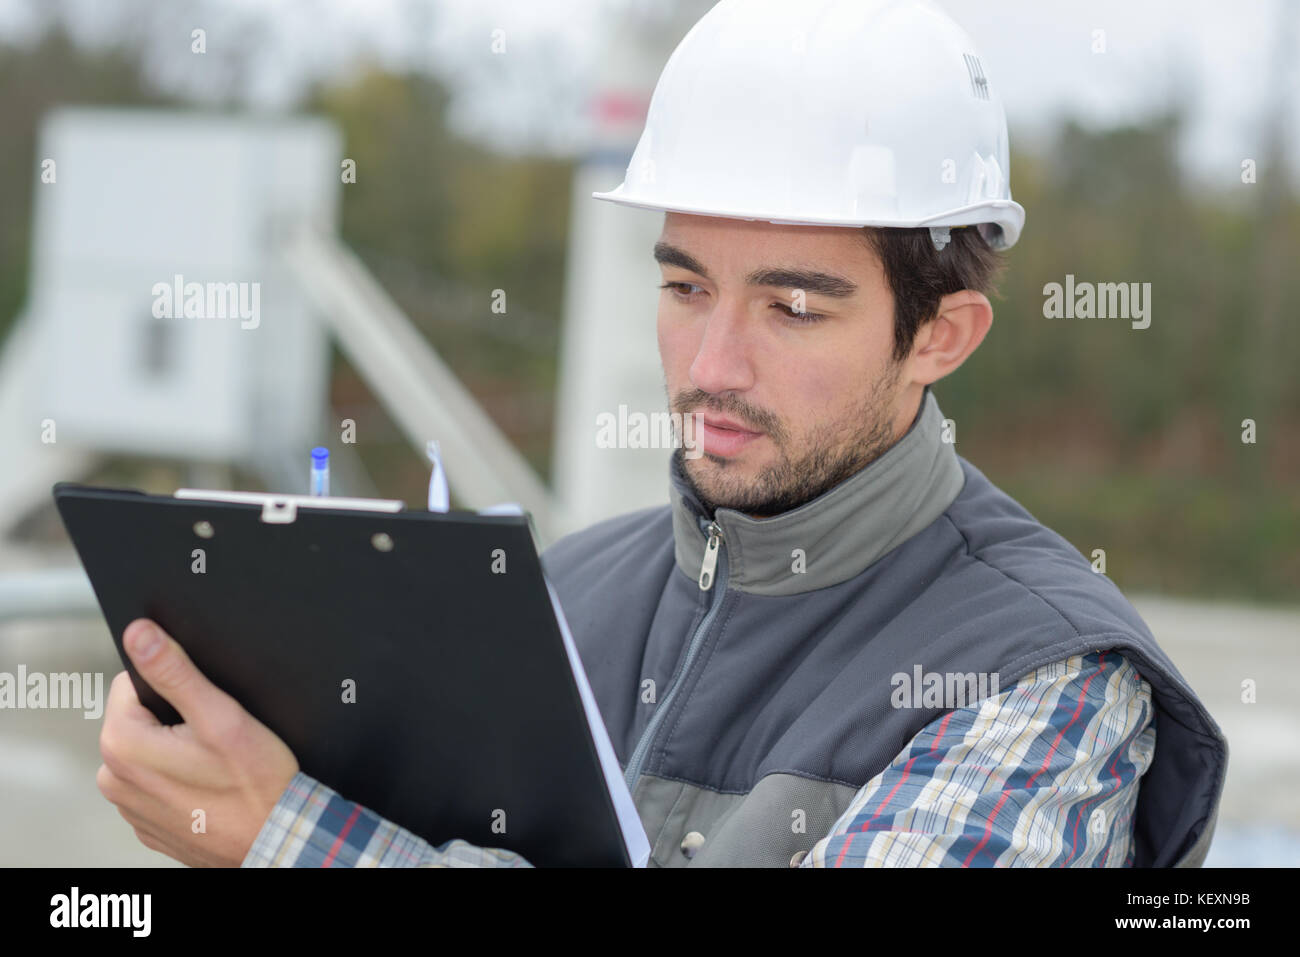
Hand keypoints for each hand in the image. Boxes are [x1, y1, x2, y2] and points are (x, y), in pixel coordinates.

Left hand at [96, 618, 299, 865]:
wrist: (277, 841)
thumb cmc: (256, 784)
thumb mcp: (221, 716)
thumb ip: (174, 671)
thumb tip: (140, 634)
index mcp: (123, 746)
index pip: (131, 684)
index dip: (173, 687)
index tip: (203, 709)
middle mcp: (114, 780)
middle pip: (138, 718)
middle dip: (173, 719)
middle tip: (214, 739)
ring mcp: (129, 808)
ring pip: (148, 751)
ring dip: (176, 751)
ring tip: (214, 765)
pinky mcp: (147, 824)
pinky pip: (157, 784)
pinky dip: (180, 781)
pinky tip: (209, 787)